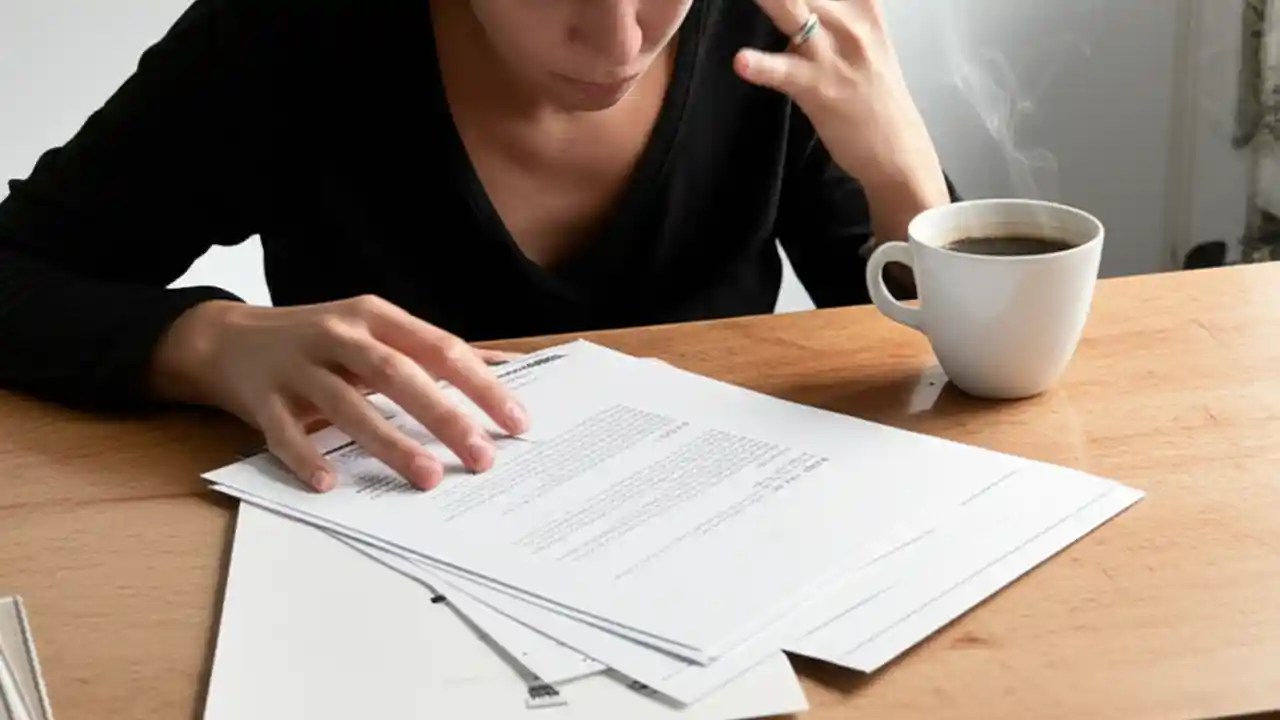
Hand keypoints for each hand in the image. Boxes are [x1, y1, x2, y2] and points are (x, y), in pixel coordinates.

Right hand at [151, 296, 530, 492]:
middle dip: (445, 418)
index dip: (481, 385)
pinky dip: (307, 458)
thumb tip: (509, 369)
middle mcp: (338, 336)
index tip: (517, 420)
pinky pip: (286, 432)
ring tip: (426, 478)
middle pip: (399, 376)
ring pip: (348, 406)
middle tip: (482, 457)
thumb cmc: (320, 341)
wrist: (228, 338)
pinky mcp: (262, 399)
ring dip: (390, 444)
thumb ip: (433, 352)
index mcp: (375, 317)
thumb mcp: (376, 332)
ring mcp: (297, 367)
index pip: (440, 349)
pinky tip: (331, 483)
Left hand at [734, 0, 950, 242]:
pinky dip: (762, 67)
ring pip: (793, 10)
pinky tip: (741, 61)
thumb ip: (835, 10)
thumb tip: (804, 5)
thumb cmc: (872, 92)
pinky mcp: (819, 90)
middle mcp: (851, 20)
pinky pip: (785, 73)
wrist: (897, 149)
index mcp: (863, 3)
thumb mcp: (862, 37)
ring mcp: (835, 55)